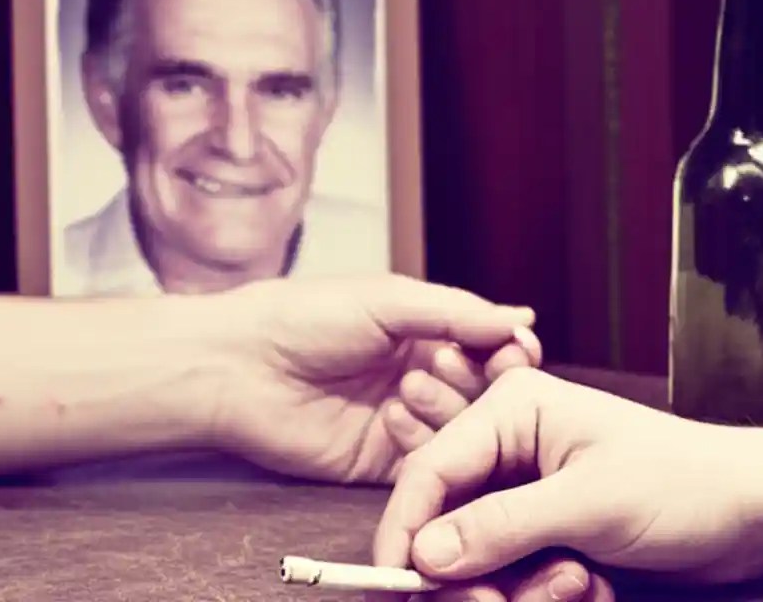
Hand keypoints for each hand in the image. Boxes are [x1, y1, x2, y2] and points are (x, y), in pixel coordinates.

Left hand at [207, 274, 542, 483]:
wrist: (238, 367)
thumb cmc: (305, 318)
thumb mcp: (388, 299)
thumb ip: (456, 312)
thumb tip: (524, 318)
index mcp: (423, 333)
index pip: (489, 348)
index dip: (508, 352)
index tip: (519, 353)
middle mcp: (420, 378)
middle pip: (484, 392)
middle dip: (479, 381)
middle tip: (447, 365)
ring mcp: (404, 423)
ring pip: (462, 430)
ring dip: (447, 408)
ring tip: (408, 386)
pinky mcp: (382, 463)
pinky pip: (428, 463)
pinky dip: (423, 444)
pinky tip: (392, 418)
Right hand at [370, 367, 762, 600]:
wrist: (751, 513)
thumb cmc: (683, 484)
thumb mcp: (590, 504)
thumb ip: (502, 528)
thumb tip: (424, 555)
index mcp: (511, 411)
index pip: (428, 470)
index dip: (405, 531)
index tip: (398, 587)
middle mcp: (507, 447)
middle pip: (443, 522)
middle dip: (472, 575)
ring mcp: (524, 492)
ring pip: (475, 559)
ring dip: (517, 590)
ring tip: (578, 586)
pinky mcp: (542, 530)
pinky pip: (510, 574)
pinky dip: (540, 594)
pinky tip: (590, 587)